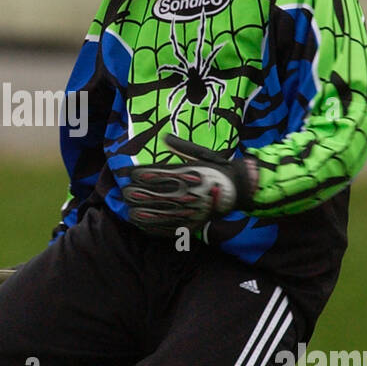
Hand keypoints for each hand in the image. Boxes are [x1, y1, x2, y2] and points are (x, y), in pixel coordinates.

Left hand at [123, 135, 256, 234]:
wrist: (240, 189)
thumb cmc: (218, 169)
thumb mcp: (202, 154)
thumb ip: (182, 148)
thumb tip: (165, 137)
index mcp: (189, 173)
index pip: (160, 174)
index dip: (143, 175)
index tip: (131, 175)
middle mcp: (189, 192)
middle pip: (158, 195)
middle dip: (139, 194)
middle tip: (126, 193)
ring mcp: (191, 209)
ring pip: (162, 214)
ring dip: (144, 214)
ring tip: (130, 212)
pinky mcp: (194, 223)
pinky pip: (172, 227)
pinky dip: (157, 228)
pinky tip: (145, 226)